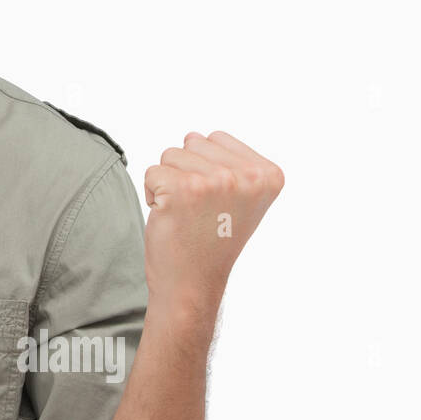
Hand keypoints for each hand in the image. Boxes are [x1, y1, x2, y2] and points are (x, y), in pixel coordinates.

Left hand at [143, 130, 283, 338]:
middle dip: (186, 172)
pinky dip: (152, 194)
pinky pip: (151, 172)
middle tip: (199, 210)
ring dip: (168, 183)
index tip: (218, 203)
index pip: (216, 138)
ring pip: (170, 155)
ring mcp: (216, 181)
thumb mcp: (239, 197)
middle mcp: (247, 176)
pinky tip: (170, 217)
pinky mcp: (182, 189)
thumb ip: (227, 161)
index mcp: (269, 174)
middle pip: (192, 143)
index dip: (206, 168)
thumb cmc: (211, 239)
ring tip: (185, 213)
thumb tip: (193, 135)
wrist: (193, 283)